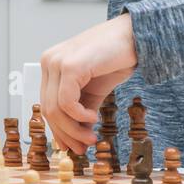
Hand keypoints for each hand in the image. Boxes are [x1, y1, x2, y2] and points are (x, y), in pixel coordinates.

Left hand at [39, 13, 138, 154]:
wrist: (136, 36)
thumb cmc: (116, 59)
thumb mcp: (94, 90)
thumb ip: (82, 111)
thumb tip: (78, 139)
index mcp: (51, 66)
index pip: (47, 104)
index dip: (59, 129)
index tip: (73, 147)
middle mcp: (49, 62)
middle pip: (48, 109)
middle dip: (66, 134)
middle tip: (84, 148)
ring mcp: (56, 62)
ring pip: (55, 109)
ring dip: (74, 129)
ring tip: (91, 138)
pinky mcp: (69, 66)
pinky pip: (66, 102)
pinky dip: (79, 116)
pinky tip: (93, 118)